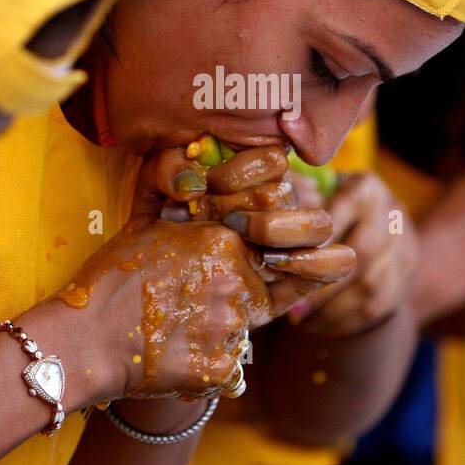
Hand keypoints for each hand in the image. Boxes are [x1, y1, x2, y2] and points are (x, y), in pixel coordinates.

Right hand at [60, 145, 355, 400]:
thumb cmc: (110, 280)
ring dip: (217, 329)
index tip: (237, 267)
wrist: (84, 339)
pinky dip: (207, 361)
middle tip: (190, 303)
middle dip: (235, 297)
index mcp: (223, 239)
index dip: (261, 258)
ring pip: (243, 327)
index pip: (273, 246)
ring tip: (172, 327)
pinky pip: (230, 363)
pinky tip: (172, 353)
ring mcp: (231, 325)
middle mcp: (236, 278)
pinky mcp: (222, 366)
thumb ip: (176, 189)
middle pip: (259, 290)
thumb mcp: (145, 221)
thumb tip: (197, 176)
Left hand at [145, 143, 358, 323]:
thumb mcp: (147, 197)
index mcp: (245, 186)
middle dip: (241, 206)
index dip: (242, 170)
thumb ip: (166, 169)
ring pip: (319, 225)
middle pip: (284, 194)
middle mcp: (268, 217)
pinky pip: (334, 267)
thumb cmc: (142, 245)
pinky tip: (277, 264)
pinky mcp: (283, 293)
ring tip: (244, 241)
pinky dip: (318, 262)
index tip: (203, 188)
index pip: (272, 160)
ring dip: (281, 228)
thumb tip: (193, 180)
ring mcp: (280, 253)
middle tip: (206, 221)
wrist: (130, 303)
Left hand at [290, 171, 418, 336]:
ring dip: (333, 308)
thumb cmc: (329, 208)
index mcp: (365, 188)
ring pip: (371, 285)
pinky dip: (347, 320)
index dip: (307, 244)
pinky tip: (320, 326)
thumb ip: (293, 202)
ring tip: (301, 320)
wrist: (378, 228)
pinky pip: (380, 306)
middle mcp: (392, 212)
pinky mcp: (408, 275)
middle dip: (322, 284)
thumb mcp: (314, 194)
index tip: (276, 265)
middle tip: (291, 305)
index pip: (336, 218)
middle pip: (360, 253)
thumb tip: (263, 216)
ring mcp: (405, 245)